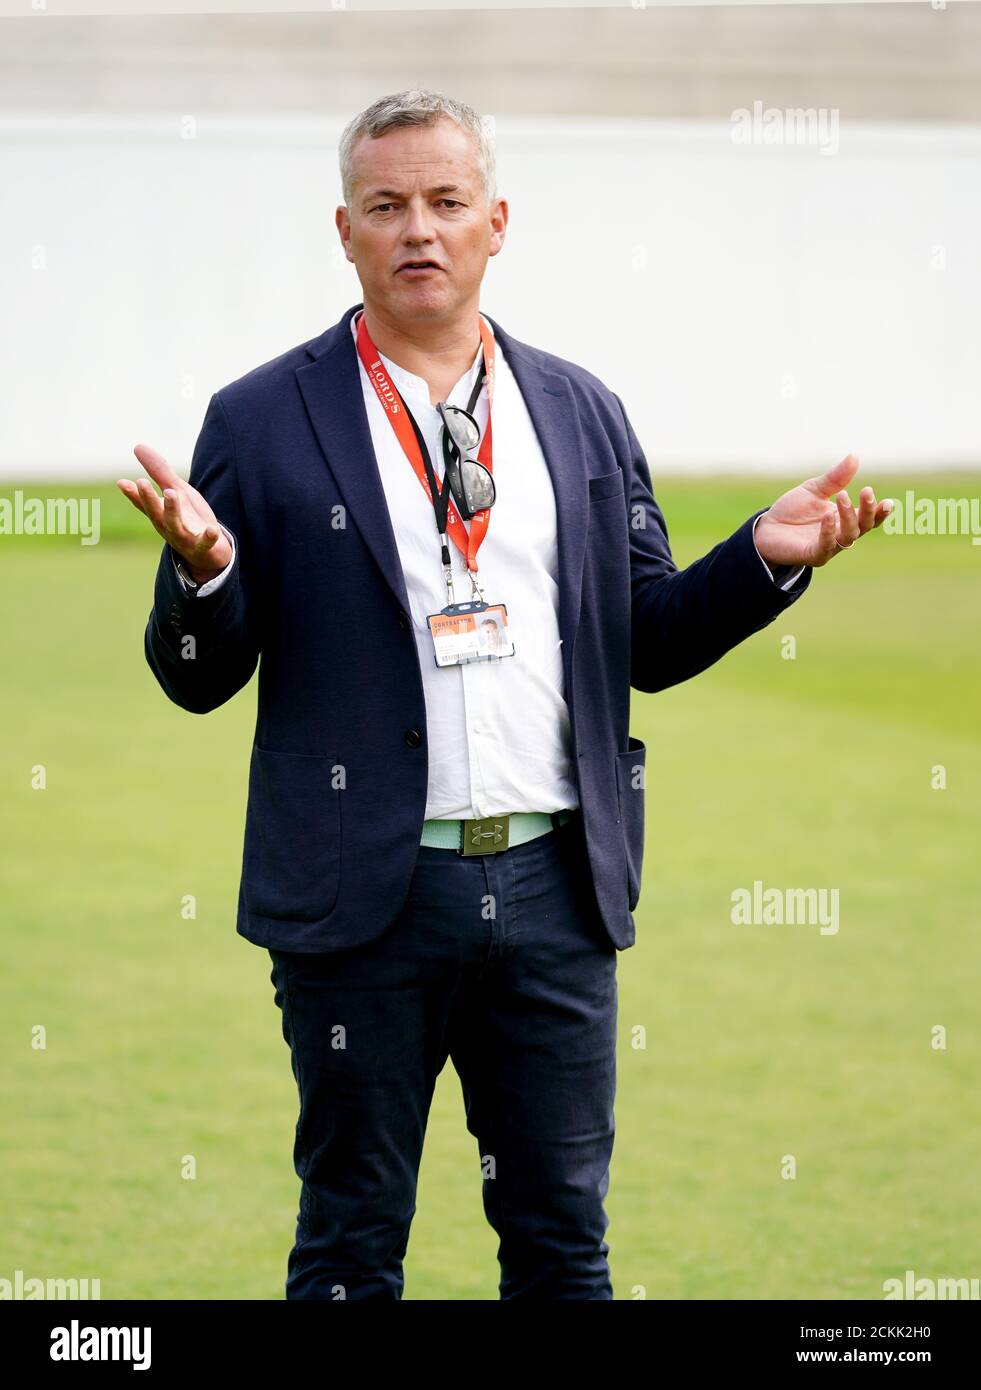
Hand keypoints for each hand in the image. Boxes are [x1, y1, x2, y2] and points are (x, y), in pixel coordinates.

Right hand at [117, 443, 232, 582]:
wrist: (210, 552)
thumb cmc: (189, 518)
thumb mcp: (177, 491)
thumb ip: (159, 472)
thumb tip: (137, 446)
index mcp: (160, 514)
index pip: (144, 503)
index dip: (134, 494)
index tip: (122, 482)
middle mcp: (168, 527)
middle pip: (155, 513)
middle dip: (148, 498)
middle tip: (141, 481)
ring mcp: (185, 540)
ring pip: (175, 527)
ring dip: (172, 511)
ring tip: (172, 493)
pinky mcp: (204, 549)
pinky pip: (205, 545)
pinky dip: (208, 538)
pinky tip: (212, 530)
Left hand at [754, 454, 892, 568]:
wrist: (766, 528)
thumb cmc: (792, 511)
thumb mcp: (814, 489)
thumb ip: (835, 478)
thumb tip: (854, 456)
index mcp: (844, 519)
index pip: (868, 518)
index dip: (879, 511)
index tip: (888, 502)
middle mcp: (839, 534)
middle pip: (863, 526)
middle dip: (868, 510)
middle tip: (866, 492)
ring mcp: (828, 546)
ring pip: (848, 536)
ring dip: (849, 517)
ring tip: (842, 496)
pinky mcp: (811, 555)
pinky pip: (825, 547)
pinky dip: (828, 532)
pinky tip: (828, 516)